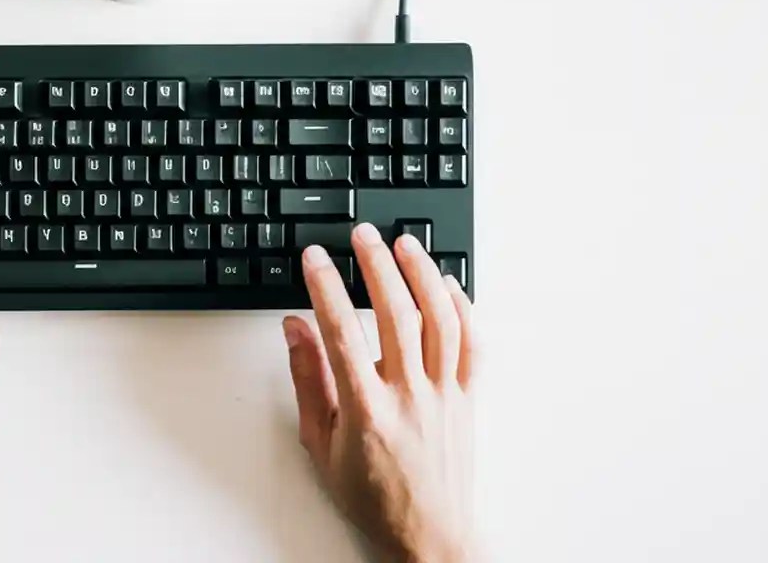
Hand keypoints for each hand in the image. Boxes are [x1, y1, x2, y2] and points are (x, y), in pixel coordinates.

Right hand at [285, 223, 476, 562]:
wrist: (430, 534)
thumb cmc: (373, 495)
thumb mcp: (321, 443)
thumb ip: (308, 380)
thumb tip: (295, 329)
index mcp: (367, 410)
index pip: (342, 332)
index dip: (325, 287)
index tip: (315, 259)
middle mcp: (409, 397)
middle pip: (397, 314)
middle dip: (377, 265)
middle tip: (362, 235)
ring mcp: (444, 395)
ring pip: (440, 320)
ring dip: (422, 274)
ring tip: (404, 244)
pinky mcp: (468, 398)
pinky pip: (473, 344)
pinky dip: (462, 308)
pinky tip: (446, 284)